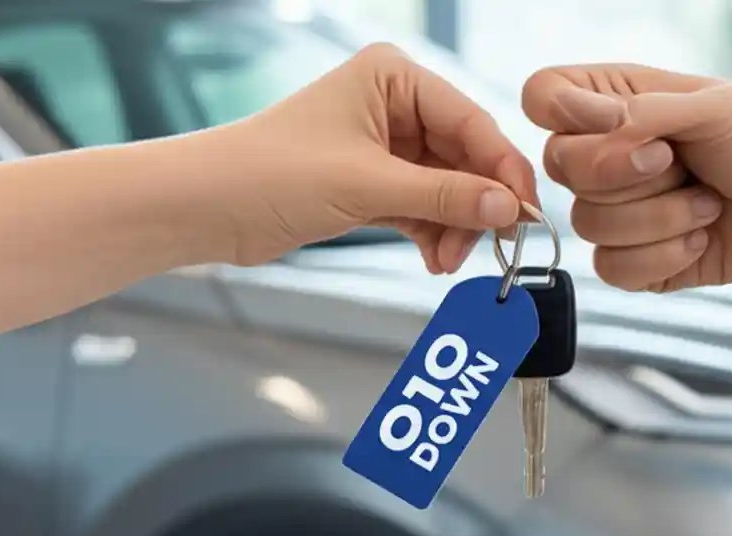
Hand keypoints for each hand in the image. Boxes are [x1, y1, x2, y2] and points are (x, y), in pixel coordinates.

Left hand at [208, 43, 537, 272]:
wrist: (205, 208)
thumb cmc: (269, 174)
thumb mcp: (368, 185)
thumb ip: (445, 196)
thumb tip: (509, 208)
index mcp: (393, 77)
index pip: (471, 122)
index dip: (503, 170)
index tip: (526, 213)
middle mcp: (393, 103)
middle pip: (464, 157)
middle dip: (475, 206)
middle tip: (489, 247)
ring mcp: (384, 144)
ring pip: (446, 187)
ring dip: (453, 226)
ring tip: (446, 261)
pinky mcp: (371, 181)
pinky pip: (423, 205)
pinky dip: (432, 232)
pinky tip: (434, 257)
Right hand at [521, 64, 731, 305]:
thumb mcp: (715, 107)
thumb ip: (642, 113)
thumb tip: (579, 123)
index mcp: (618, 102)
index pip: (542, 97)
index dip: (563, 115)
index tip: (625, 126)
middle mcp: (607, 155)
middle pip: (558, 167)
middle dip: (628, 175)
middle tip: (681, 165)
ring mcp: (618, 210)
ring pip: (587, 224)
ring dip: (661, 219)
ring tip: (708, 205)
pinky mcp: (634, 261)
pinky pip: (612, 269)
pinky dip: (664, 257)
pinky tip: (701, 238)